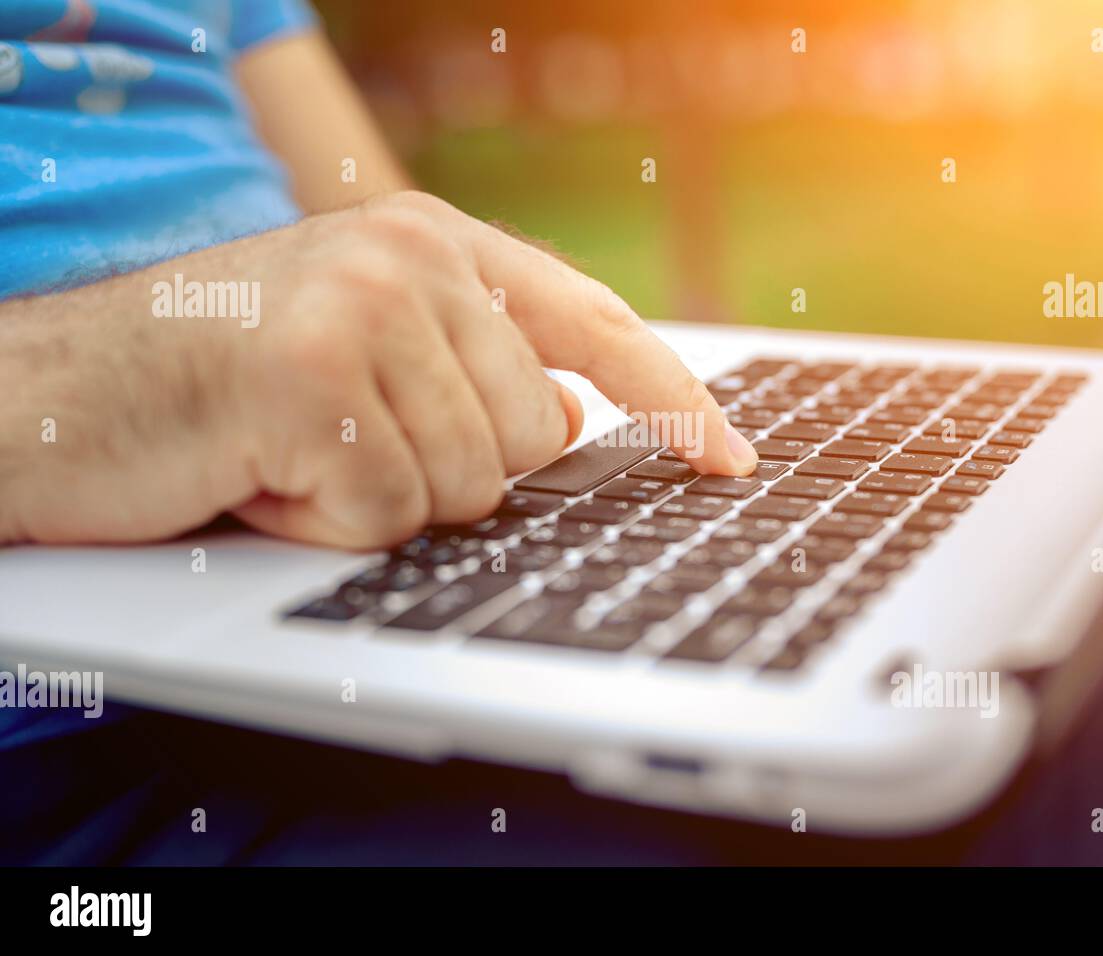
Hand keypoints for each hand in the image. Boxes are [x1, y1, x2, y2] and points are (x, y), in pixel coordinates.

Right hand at [0, 191, 757, 547]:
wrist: (46, 385)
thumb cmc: (210, 377)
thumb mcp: (359, 350)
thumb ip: (473, 372)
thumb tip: (568, 422)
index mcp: (432, 242)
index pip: (592, 323)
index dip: (672, 397)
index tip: (728, 457)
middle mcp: (408, 256)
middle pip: (528, 440)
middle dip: (438, 474)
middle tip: (334, 441)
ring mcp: (362, 306)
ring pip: (466, 487)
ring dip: (373, 500)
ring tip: (288, 449)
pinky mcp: (312, 375)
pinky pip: (386, 514)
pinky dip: (320, 522)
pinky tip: (256, 470)